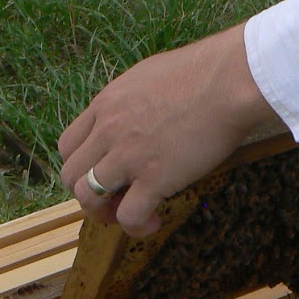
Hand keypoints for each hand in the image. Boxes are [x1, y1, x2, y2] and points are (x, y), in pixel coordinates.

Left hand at [58, 23, 280, 236]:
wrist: (229, 81)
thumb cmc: (204, 72)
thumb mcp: (150, 76)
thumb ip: (132, 99)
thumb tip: (140, 111)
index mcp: (106, 104)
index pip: (69, 145)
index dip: (81, 165)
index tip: (102, 171)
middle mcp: (108, 131)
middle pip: (71, 175)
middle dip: (87, 192)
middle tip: (113, 198)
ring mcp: (128, 156)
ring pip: (88, 198)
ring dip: (103, 213)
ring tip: (128, 214)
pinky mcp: (154, 177)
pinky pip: (129, 215)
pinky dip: (136, 226)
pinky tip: (154, 220)